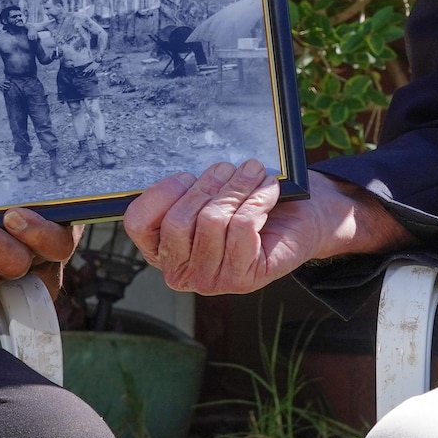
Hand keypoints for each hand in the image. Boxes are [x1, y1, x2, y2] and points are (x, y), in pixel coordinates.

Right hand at [123, 161, 412, 294]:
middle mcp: (181, 273)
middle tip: (229, 167)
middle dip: (206, 184)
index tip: (187, 173)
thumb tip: (179, 157)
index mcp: (162, 250)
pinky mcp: (245, 278)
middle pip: (178, 221)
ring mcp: (212, 280)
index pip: (138, 223)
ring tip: (252, 171)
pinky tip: (267, 187)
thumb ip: (187, 185)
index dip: (161, 193)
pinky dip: (257, 199)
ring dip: (235, 187)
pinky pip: (243, 227)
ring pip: (212, 222)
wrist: (300, 221)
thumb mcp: (209, 190)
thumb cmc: (247, 203)